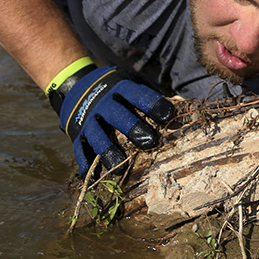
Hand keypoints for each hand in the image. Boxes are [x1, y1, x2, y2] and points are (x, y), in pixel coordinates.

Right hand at [53, 65, 174, 176]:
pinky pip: (80, 150)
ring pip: (97, 136)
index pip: (136, 94)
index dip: (152, 104)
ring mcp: (88, 119)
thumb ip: (151, 93)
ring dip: (108, 151)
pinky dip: (84, 164)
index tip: (168, 115)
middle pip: (117, 114)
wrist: (79, 85)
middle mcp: (103, 102)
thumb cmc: (118, 88)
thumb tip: (181, 106)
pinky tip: (91, 178)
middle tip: (150, 142)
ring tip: (121, 168)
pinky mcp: (78, 133)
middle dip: (133, 128)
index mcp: (120, 87)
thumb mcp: (132, 81)